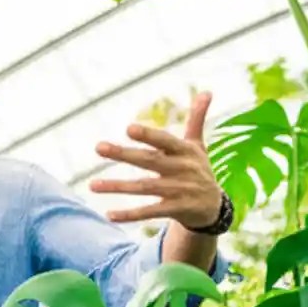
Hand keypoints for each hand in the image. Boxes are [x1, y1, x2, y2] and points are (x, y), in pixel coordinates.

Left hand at [89, 91, 223, 229]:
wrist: (215, 206)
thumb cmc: (199, 169)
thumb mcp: (198, 145)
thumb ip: (197, 119)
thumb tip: (206, 91)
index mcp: (185, 151)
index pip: (165, 141)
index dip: (148, 135)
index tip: (128, 128)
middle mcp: (182, 170)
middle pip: (149, 161)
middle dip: (123, 154)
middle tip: (99, 147)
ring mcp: (178, 191)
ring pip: (144, 188)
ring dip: (117, 187)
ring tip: (92, 185)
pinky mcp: (175, 210)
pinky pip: (149, 212)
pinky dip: (130, 215)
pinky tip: (109, 215)